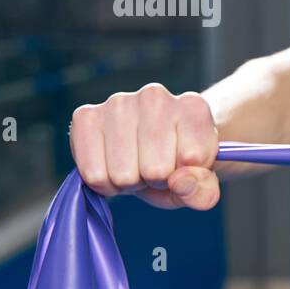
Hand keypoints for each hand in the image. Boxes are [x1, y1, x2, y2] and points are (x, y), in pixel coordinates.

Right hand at [69, 83, 219, 209]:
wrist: (149, 147)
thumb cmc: (178, 165)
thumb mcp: (200, 185)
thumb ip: (203, 191)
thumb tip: (179, 182)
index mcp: (193, 107)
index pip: (191, 159)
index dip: (186, 176)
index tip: (183, 166)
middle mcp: (155, 96)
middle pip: (155, 170)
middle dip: (156, 181)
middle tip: (155, 169)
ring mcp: (118, 102)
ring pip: (123, 174)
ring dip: (129, 183)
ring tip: (136, 166)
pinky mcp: (86, 116)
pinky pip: (93, 174)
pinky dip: (104, 183)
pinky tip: (113, 165)